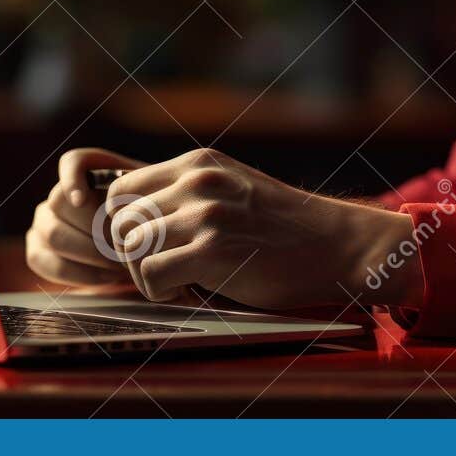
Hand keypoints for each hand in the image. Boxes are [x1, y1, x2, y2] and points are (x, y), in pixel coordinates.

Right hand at [25, 148, 146, 285]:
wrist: (142, 255)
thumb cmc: (154, 226)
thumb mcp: (158, 205)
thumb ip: (151, 197)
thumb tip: (144, 205)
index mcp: (90, 173)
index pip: (72, 161)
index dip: (72, 177)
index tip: (82, 199)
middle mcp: (61, 194)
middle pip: (60, 201)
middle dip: (95, 227)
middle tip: (124, 245)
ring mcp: (44, 222)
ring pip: (53, 233)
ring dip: (89, 252)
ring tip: (120, 263)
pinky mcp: (37, 250)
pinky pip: (42, 260)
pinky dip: (77, 272)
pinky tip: (106, 275)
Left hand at [102, 148, 421, 309]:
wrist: (337, 244)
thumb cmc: (283, 228)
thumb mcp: (231, 190)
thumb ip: (188, 195)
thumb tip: (132, 220)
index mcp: (197, 164)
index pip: (121, 189)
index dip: (125, 225)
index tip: (152, 247)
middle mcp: (197, 181)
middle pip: (118, 218)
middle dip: (130, 252)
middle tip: (163, 268)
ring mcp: (205, 213)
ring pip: (130, 246)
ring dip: (145, 274)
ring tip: (179, 281)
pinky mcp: (214, 249)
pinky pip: (149, 274)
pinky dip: (159, 292)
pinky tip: (188, 291)